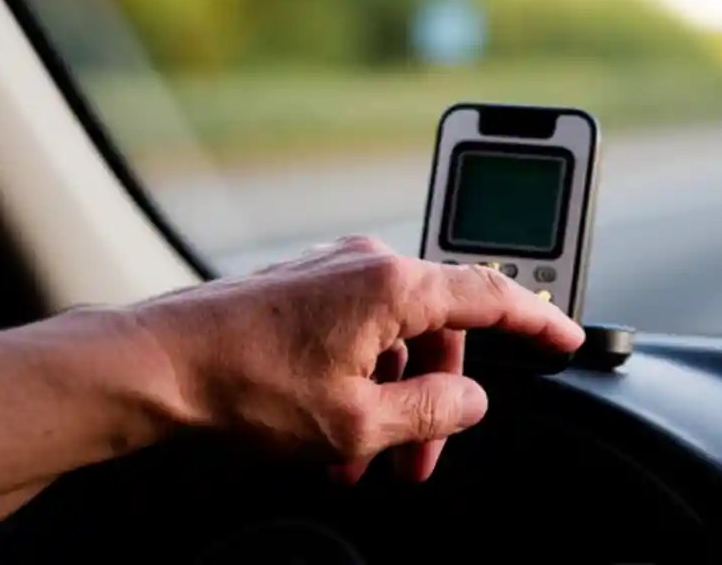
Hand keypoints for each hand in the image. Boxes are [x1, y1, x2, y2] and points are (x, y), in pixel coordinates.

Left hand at [134, 236, 583, 481]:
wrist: (155, 366)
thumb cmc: (244, 385)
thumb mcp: (358, 420)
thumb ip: (434, 410)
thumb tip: (472, 401)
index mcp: (393, 284)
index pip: (493, 294)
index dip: (539, 321)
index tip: (566, 340)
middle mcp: (367, 263)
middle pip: (440, 329)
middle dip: (438, 399)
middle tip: (422, 456)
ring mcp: (332, 270)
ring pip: (395, 337)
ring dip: (392, 399)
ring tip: (361, 458)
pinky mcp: (304, 285)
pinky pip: (357, 332)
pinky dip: (361, 380)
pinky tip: (332, 432)